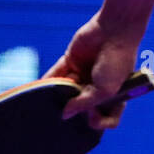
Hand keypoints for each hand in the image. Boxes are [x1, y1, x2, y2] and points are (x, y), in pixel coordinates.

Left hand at [42, 13, 140, 129]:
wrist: (114, 32)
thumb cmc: (117, 62)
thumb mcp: (105, 90)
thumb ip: (85, 104)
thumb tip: (64, 114)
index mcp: (115, 95)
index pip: (108, 117)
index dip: (99, 122)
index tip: (92, 118)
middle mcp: (99, 86)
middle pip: (84, 106)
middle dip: (75, 111)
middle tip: (65, 114)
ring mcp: (84, 74)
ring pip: (68, 91)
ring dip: (59, 97)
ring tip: (47, 105)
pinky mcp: (71, 61)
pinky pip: (56, 74)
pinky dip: (47, 82)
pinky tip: (36, 91)